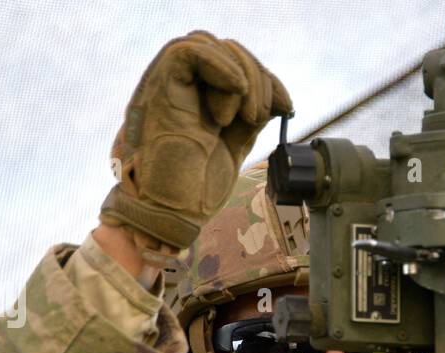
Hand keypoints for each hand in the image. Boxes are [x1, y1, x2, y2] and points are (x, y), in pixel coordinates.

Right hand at [100, 32, 291, 255]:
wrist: (169, 219)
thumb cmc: (194, 193)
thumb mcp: (233, 147)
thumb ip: (247, 119)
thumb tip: (277, 98)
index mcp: (196, 100)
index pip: (231, 64)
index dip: (265, 79)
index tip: (286, 109)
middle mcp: (179, 89)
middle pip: (223, 49)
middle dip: (257, 76)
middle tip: (260, 115)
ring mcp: (166, 88)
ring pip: (207, 43)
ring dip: (242, 74)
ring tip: (247, 116)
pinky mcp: (158, 90)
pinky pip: (188, 51)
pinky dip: (221, 66)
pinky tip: (236, 96)